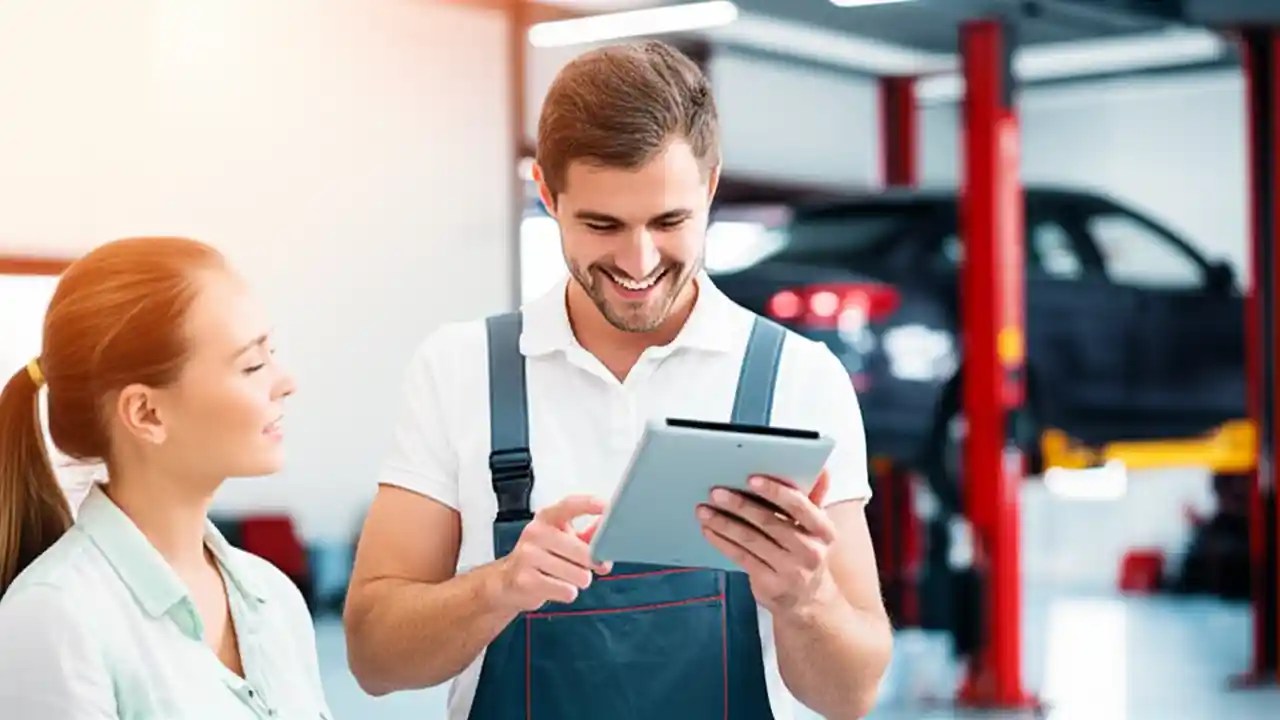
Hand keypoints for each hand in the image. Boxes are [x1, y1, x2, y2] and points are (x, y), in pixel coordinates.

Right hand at [497, 495, 612, 612]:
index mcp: (547, 517)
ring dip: (579, 581)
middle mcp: (535, 532)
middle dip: (592, 565)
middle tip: (586, 566)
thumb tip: (610, 527)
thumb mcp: (565, 539)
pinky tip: (554, 587)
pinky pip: (566, 590)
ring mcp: (528, 555)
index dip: (590, 505)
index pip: (570, 505)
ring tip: (564, 577)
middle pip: (584, 552)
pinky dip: (567, 592)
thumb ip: (590, 534)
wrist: (508, 581)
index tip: (608, 507)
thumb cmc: (542, 558)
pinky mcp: (525, 580)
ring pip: (579, 575)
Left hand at [697, 470, 837, 617]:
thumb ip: (814, 499)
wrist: (809, 602)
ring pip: (751, 540)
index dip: (775, 491)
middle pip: (770, 522)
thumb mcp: (816, 529)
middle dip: (740, 505)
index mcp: (824, 531)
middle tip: (716, 492)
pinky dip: (722, 542)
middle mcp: (810, 551)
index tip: (751, 478)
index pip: (800, 506)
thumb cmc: (807, 553)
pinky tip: (708, 530)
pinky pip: (741, 557)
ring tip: (704, 510)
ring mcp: (790, 570)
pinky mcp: (769, 584)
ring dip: (724, 523)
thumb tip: (822, 470)